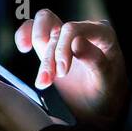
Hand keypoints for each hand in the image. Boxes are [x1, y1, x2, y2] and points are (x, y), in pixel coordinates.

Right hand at [16, 10, 128, 130]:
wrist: (101, 106)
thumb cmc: (108, 91)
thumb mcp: (106, 80)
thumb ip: (94, 60)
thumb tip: (77, 41)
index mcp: (102, 33)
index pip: (73, 29)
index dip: (62, 48)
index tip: (62, 72)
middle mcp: (83, 29)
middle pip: (56, 30)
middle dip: (49, 57)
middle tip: (49, 82)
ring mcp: (66, 35)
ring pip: (42, 25)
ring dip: (36, 51)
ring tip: (43, 81)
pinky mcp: (52, 44)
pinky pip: (33, 27)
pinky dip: (25, 34)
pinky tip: (24, 47)